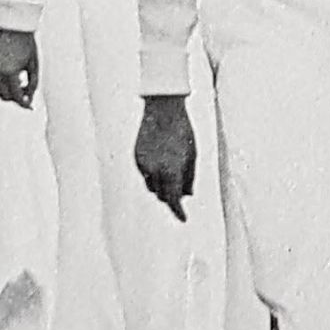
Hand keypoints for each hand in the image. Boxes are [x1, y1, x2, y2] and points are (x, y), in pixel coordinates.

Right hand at [0, 28, 40, 108]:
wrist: (15, 29)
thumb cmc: (28, 47)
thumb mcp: (34, 67)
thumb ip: (32, 85)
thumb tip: (28, 102)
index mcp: (10, 72)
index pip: (16, 96)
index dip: (24, 104)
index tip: (31, 107)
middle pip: (5, 96)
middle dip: (17, 98)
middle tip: (27, 92)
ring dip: (8, 93)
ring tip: (20, 84)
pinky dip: (1, 87)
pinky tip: (13, 80)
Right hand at [135, 96, 198, 220]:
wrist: (163, 110)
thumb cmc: (183, 131)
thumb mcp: (192, 155)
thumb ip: (190, 177)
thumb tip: (187, 195)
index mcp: (171, 170)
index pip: (173, 200)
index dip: (178, 211)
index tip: (184, 219)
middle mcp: (155, 170)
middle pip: (162, 195)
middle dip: (171, 196)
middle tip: (181, 192)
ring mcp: (143, 164)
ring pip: (151, 186)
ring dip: (161, 186)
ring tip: (171, 173)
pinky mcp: (136, 158)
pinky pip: (144, 173)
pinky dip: (153, 174)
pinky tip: (161, 160)